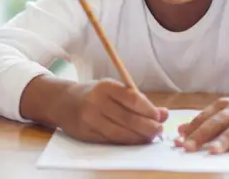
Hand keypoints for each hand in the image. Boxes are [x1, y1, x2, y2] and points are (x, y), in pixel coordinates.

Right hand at [52, 78, 168, 144]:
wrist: (64, 102)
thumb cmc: (95, 95)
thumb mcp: (114, 90)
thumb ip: (138, 101)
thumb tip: (164, 114)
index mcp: (106, 86)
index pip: (132, 99)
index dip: (149, 110)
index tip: (159, 116)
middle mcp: (97, 102)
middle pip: (128, 118)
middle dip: (148, 127)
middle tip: (159, 130)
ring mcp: (90, 119)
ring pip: (121, 133)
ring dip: (139, 137)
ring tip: (150, 137)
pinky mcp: (86, 133)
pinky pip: (111, 140)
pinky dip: (127, 142)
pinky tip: (135, 141)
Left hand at [175, 91, 228, 153]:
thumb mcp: (228, 112)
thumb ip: (207, 121)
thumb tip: (181, 130)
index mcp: (224, 104)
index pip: (205, 117)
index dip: (192, 130)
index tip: (179, 141)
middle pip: (217, 122)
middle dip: (202, 135)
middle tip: (189, 148)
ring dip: (224, 140)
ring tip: (212, 151)